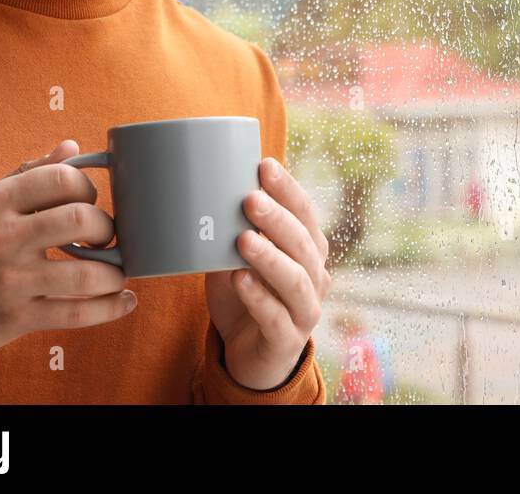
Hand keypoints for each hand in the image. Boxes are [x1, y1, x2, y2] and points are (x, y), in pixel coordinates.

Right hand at [0, 141, 136, 357]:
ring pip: (87, 275)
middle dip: (105, 227)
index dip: (87, 187)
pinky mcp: (17, 317)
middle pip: (80, 221)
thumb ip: (26, 175)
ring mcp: (10, 281)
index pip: (61, 179)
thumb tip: (72, 147)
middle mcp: (2, 239)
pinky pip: (77, 313)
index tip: (88, 200)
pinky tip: (125, 300)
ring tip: (117, 270)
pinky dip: (111, 308)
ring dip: (115, 272)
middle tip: (104, 236)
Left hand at [205, 158, 330, 390]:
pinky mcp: (288, 341)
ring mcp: (306, 310)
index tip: (265, 166)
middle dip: (277, 218)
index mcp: (308, 250)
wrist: (249, 355)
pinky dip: (258, 296)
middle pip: (302, 243)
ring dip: (269, 256)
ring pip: (294, 279)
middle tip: (250, 199)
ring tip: (242, 239)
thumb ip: (233, 232)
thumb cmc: (246, 295)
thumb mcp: (238, 259)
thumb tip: (204, 191)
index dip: (288, 189)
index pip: (305, 213)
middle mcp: (315, 277)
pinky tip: (239, 279)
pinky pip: (276, 317)